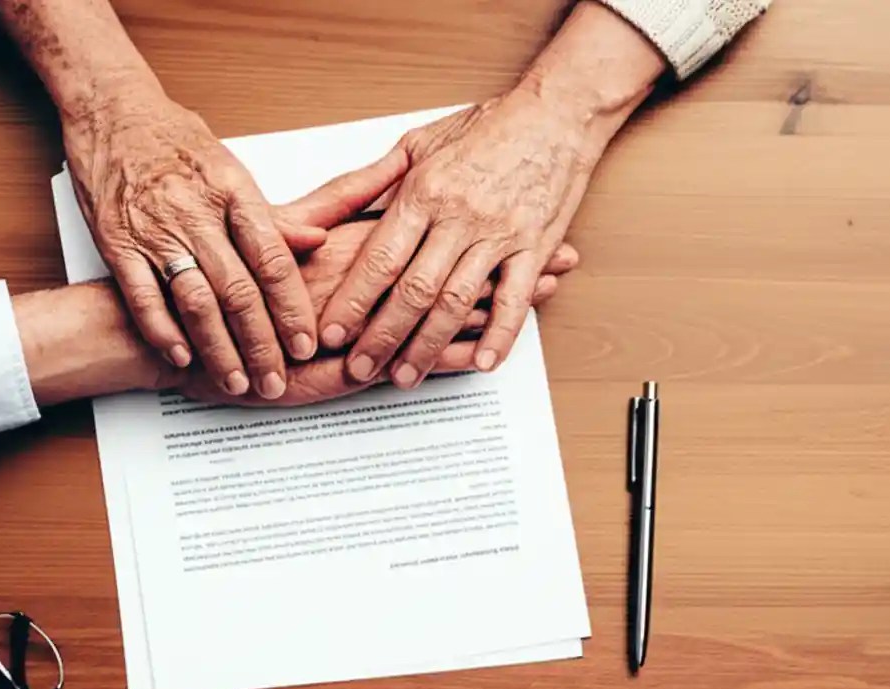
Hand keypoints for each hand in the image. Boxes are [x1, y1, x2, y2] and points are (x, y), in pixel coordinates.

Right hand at [63, 85, 319, 400]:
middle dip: (261, 343)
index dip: (291, 308)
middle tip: (276, 380)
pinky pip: (143, 296)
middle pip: (238, 290)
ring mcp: (154, 230)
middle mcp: (195, 212)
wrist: (109, 109)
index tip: (306, 344)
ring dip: (218, 349)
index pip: (272, 260)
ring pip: (195, 301)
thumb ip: (273, 214)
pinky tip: (182, 357)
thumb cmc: (173, 139)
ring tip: (237, 382)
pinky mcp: (116, 243)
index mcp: (232, 191)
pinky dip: (164, 331)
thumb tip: (320, 241)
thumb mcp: (232, 168)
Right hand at [177, 218, 578, 406]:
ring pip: (444, 312)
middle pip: (453, 268)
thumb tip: (362, 192)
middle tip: (561, 256)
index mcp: (351, 248)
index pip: (431, 231)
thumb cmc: (235, 293)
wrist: (195, 343)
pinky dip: (454, 357)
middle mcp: (367, 284)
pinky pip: (412, 363)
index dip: (478, 223)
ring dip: (497, 306)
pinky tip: (493, 355)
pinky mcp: (350, 369)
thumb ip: (320, 216)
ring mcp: (362, 326)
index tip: (521, 208)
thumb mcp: (278, 242)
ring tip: (547, 294)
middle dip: (509, 264)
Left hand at [307, 1, 663, 389]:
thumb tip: (342, 210)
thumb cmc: (488, 125)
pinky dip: (499, 335)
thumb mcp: (422, 143)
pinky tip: (480, 363)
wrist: (557, 110)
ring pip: (456, 302)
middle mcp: (458, 215)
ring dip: (428, 346)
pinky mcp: (536, 245)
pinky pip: (515, 298)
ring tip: (406, 376)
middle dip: (381, 337)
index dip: (354, 301)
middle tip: (359, 369)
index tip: (332, 333)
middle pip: (412, 290)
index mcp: (423, 191)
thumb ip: (383, 180)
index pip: (379, 258)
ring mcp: (498, 233)